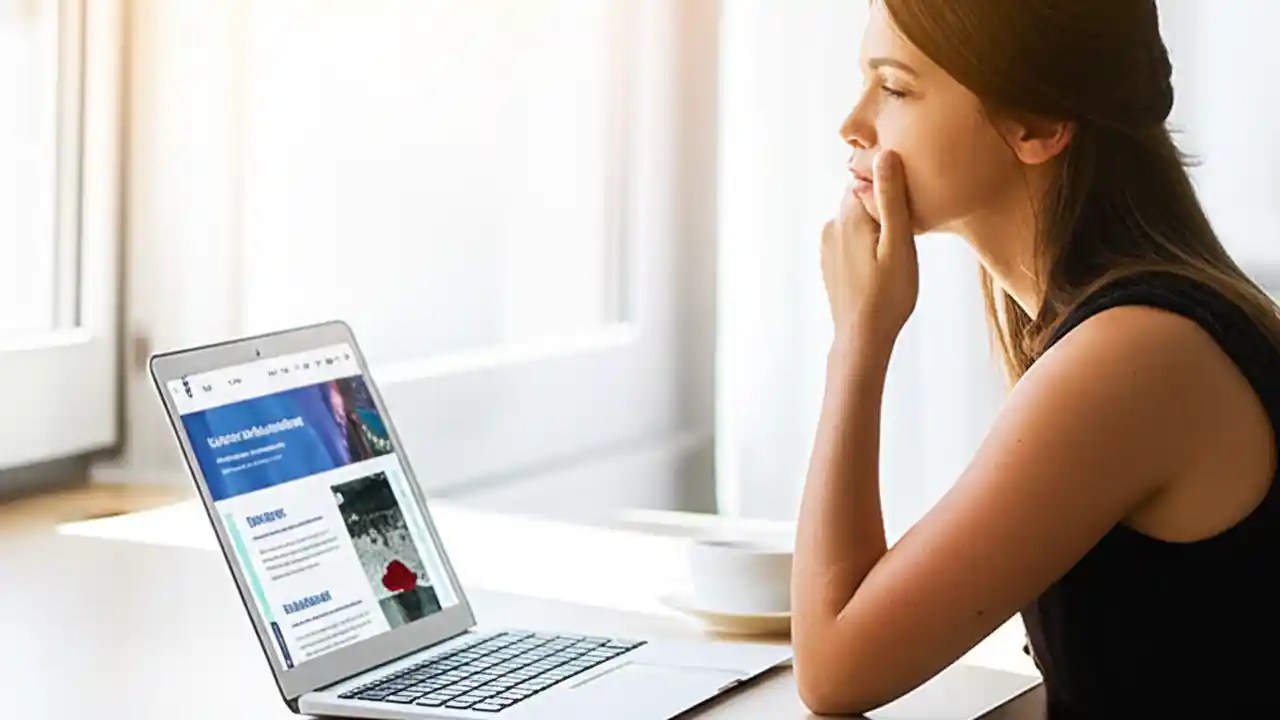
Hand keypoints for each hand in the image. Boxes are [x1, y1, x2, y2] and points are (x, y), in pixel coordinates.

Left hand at [820, 149, 918, 355]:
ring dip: (876, 226)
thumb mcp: (899, 243)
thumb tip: (885, 154)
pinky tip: (881, 265)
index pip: (868, 176)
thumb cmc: (888, 294)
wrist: (861, 337)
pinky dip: (867, 243)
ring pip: (857, 218)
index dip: (890, 185)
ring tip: (895, 253)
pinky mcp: (830, 260)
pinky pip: (851, 238)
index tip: (908, 205)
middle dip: (883, 205)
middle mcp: (832, 224)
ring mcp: (828, 244)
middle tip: (906, 234)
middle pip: (861, 196)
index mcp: (848, 215)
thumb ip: (891, 198)